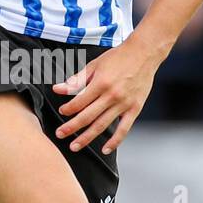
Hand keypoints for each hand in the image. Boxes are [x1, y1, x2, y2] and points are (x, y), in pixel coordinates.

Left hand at [51, 39, 157, 154]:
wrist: (144, 53)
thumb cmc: (119, 57)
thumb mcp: (95, 65)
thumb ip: (77, 80)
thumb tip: (58, 89)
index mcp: (101, 83)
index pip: (79, 102)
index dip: (68, 109)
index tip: (62, 112)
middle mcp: (112, 95)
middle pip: (88, 116)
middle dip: (71, 127)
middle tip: (60, 134)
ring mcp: (124, 104)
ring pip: (102, 125)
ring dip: (87, 137)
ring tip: (75, 146)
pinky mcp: (135, 109)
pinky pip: (124, 129)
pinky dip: (115, 141)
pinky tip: (105, 149)